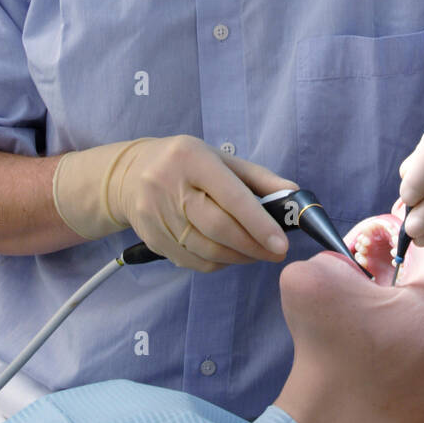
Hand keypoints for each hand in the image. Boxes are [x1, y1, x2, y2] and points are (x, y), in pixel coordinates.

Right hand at [54, 135, 297, 271]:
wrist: (129, 174)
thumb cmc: (186, 164)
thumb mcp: (221, 159)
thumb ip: (258, 178)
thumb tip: (294, 197)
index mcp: (192, 159)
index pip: (231, 196)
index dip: (258, 224)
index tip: (280, 244)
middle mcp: (170, 186)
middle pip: (218, 228)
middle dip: (253, 245)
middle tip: (275, 253)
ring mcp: (156, 215)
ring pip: (206, 249)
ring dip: (238, 257)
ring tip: (256, 253)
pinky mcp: (152, 238)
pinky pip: (192, 261)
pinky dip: (218, 263)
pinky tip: (230, 254)